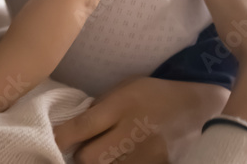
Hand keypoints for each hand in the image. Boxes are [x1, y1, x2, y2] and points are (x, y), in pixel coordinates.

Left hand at [53, 76, 228, 162]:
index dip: (60, 138)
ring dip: (100, 163)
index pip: (81, 128)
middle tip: (79, 149)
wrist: (196, 108)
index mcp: (121, 106)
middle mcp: (133, 132)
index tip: (50, 140)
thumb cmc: (153, 94)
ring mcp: (149, 155)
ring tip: (103, 152)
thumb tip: (70, 127)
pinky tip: (119, 157)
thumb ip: (98, 109)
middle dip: (79, 156)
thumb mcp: (123, 89)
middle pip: (90, 158)